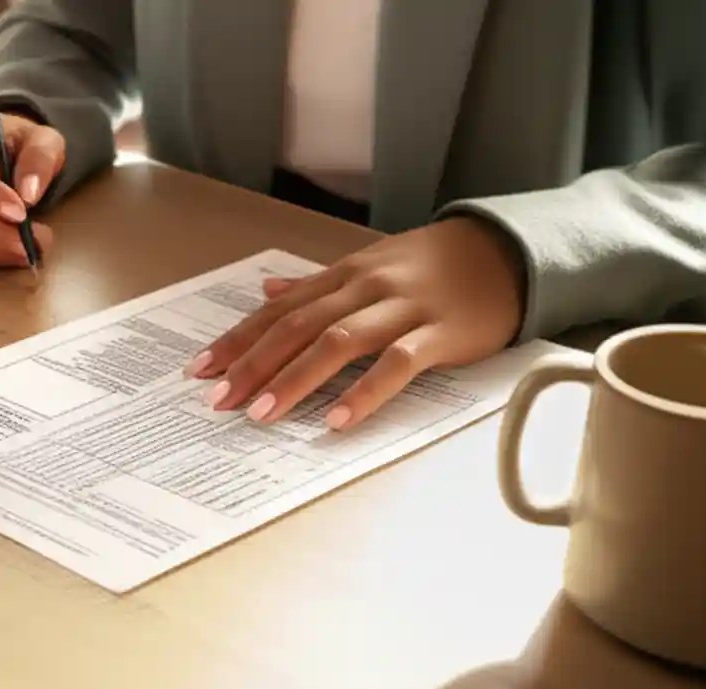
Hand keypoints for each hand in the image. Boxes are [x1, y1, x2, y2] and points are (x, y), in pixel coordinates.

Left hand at [184, 216, 525, 428]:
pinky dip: (364, 391)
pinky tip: (336, 418)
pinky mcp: (441, 334)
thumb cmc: (430, 266)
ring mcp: (403, 310)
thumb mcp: (368, 265)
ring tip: (261, 414)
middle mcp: (366, 288)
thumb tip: (266, 293)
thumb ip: (316, 285)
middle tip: (218, 400)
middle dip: (254, 364)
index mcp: (344, 275)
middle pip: (298, 327)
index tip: (200, 370)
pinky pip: (397, 364)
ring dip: (295, 379)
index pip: (279, 310)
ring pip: (338, 342)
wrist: (505, 252)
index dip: (238, 339)